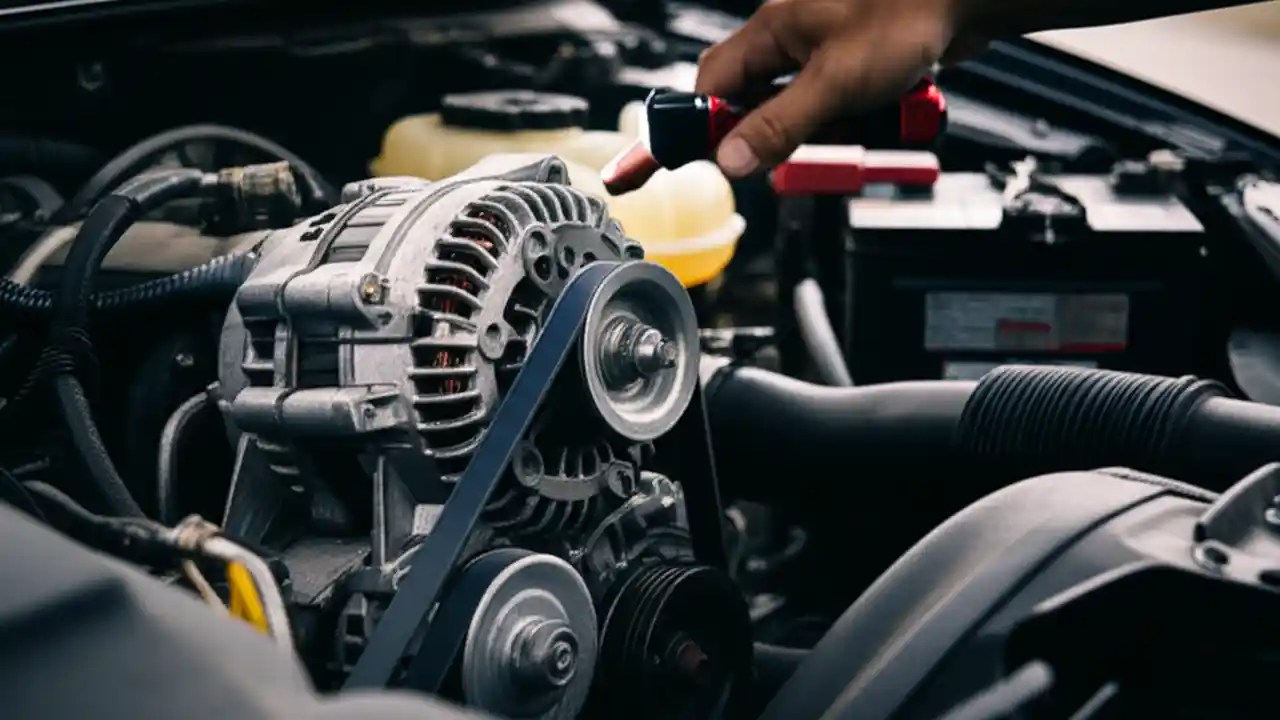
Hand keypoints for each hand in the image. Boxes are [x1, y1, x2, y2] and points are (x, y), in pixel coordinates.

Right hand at [696, 0, 986, 177]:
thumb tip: (732, 159)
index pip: (712, 85)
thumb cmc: (906, 16)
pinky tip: (875, 117)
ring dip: (820, 129)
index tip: (716, 161)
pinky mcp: (854, 59)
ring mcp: (823, 46)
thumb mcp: (834, 84)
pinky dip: (849, 119)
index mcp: (771, 28)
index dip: (709, 127)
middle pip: (753, 98)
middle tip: (794, 154)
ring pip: (797, 105)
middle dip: (773, 133)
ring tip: (852, 128)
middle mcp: (790, 34)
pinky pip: (834, 102)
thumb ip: (778, 124)